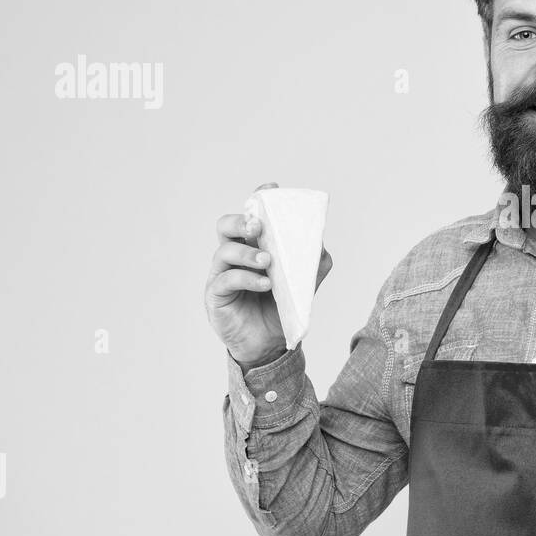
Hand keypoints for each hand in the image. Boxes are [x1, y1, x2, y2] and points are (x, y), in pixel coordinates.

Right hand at [204, 182, 332, 368]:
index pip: (251, 216)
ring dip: (247, 253)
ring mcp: (221, 274)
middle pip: (226, 226)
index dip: (258, 200)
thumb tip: (319, 247)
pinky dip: (246, 278)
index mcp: (253, 246)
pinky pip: (225, 280)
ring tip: (268, 262)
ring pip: (223, 251)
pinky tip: (264, 283)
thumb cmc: (280, 309)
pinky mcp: (215, 295)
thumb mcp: (303, 285)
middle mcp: (234, 256)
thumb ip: (312, 265)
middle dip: (241, 221)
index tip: (270, 190)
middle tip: (258, 227)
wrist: (269, 344)